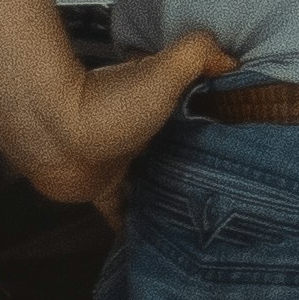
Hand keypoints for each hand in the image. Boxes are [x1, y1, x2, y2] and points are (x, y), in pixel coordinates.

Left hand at [7, 30, 230, 207]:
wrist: (52, 134)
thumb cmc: (110, 103)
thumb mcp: (164, 71)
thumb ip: (199, 54)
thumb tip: (233, 59)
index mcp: (157, 104)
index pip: (195, 113)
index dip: (218, 125)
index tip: (247, 144)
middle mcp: (141, 133)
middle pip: (177, 150)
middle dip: (199, 165)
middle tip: (235, 191)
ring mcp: (121, 163)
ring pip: (154, 182)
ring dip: (172, 196)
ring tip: (207, 221)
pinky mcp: (103, 191)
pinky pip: (124, 212)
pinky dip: (137, 226)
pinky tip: (158, 245)